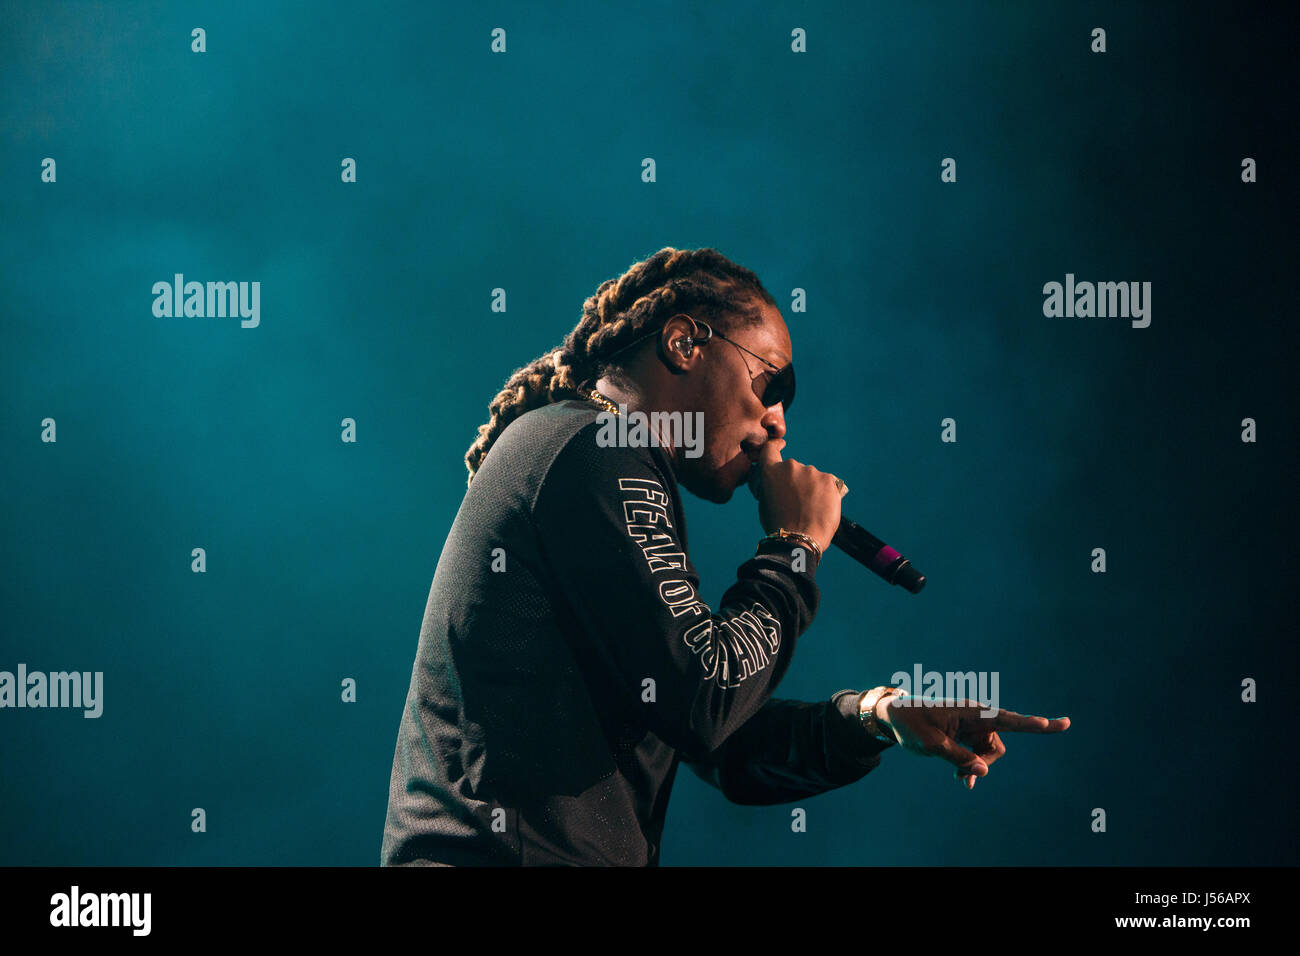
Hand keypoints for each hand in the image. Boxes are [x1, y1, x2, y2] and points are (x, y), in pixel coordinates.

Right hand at [749, 440, 845, 554]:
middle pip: (794, 469)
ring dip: (812, 489)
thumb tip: (781, 485)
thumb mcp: (765, 503)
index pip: (771, 449)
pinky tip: (821, 509)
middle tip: (797, 503)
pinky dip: (826, 495)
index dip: (776, 445)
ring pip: (812, 478)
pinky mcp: (829, 480)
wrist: (798, 539)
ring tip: (810, 510)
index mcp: (771, 471)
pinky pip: (827, 485)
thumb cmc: (778, 525)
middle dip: (796, 482)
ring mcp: (811, 472)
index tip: (781, 444)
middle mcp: (791, 466)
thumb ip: (773, 487)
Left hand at [877, 696, 1069, 789]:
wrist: (895, 717)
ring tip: (959, 780)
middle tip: (964, 778)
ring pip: (989, 752)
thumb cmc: (911, 725)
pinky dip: (972, 766)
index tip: (1055, 724)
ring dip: (978, 767)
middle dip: (986, 762)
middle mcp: (976, 717)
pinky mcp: (967, 735)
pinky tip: (962, 780)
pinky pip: (979, 754)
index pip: (1007, 719)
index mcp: (970, 712)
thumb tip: (983, 771)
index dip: (1032, 724)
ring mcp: (972, 726)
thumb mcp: (930, 744)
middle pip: (997, 745)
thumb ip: (957, 757)